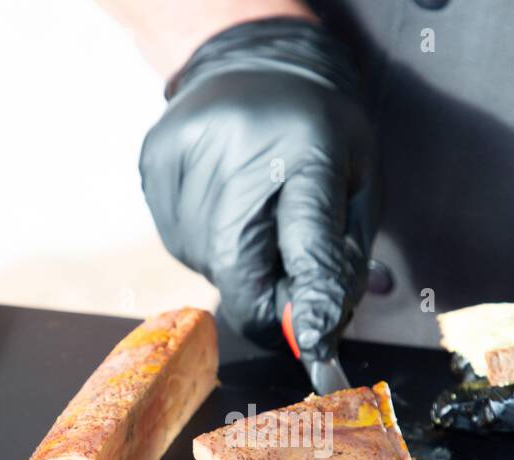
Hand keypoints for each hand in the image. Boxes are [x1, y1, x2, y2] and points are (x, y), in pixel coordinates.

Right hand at [139, 17, 376, 360]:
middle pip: (239, 268)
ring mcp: (189, 154)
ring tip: (254, 214)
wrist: (255, 62)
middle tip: (285, 290)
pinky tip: (223, 203)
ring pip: (207, 264)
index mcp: (309, 152)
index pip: (308, 240)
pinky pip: (181, 244)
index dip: (310, 299)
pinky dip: (206, 244)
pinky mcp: (154, 161)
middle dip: (264, 300)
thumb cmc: (317, 134)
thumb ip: (344, 258)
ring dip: (235, 265)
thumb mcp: (359, 183)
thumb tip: (322, 332)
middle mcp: (240, 150)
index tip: (314, 344)